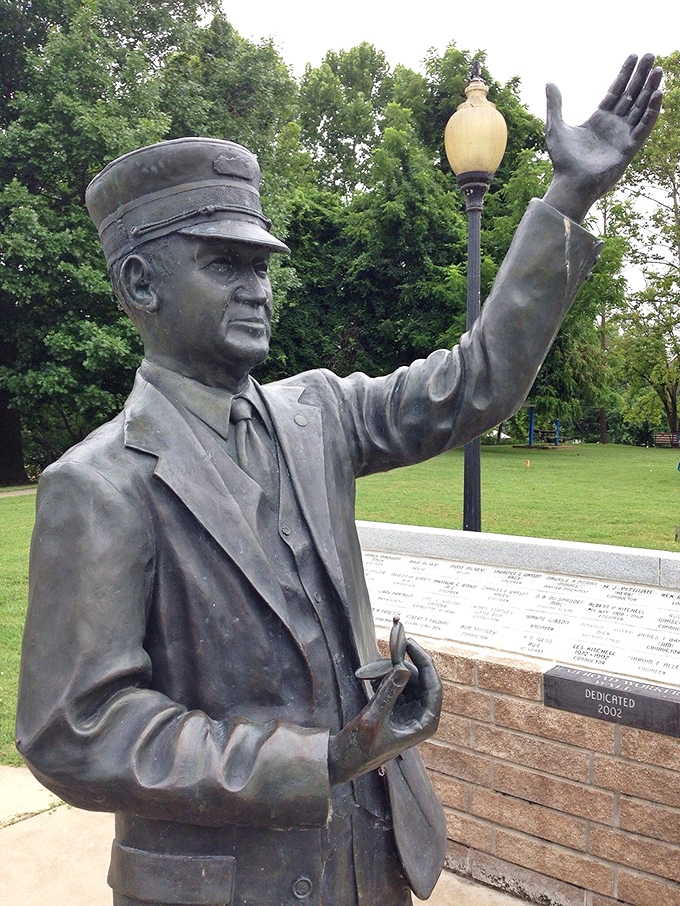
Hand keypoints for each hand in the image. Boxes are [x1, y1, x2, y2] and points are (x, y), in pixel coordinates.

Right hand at [328, 640, 441, 785]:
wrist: (343, 761)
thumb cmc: (359, 747)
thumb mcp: (373, 718)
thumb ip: (389, 693)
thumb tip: (404, 668)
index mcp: (425, 723)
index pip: (434, 686)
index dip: (424, 662)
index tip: (410, 643)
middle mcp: (421, 716)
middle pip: (421, 680)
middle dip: (401, 665)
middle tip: (384, 653)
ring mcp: (410, 712)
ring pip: (407, 681)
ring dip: (390, 672)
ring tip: (369, 673)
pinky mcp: (398, 709)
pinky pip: (397, 685)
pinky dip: (385, 678)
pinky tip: (370, 678)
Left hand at [543, 54, 661, 221]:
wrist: (570, 184)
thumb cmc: (562, 161)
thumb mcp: (556, 127)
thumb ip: (555, 105)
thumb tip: (549, 82)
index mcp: (598, 119)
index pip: (616, 91)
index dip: (625, 74)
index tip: (634, 56)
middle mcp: (613, 126)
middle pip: (631, 95)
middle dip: (641, 76)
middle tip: (651, 55)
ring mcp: (622, 136)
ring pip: (640, 107)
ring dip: (650, 89)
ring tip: (658, 69)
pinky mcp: (629, 148)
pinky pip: (644, 126)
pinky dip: (651, 111)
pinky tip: (657, 94)